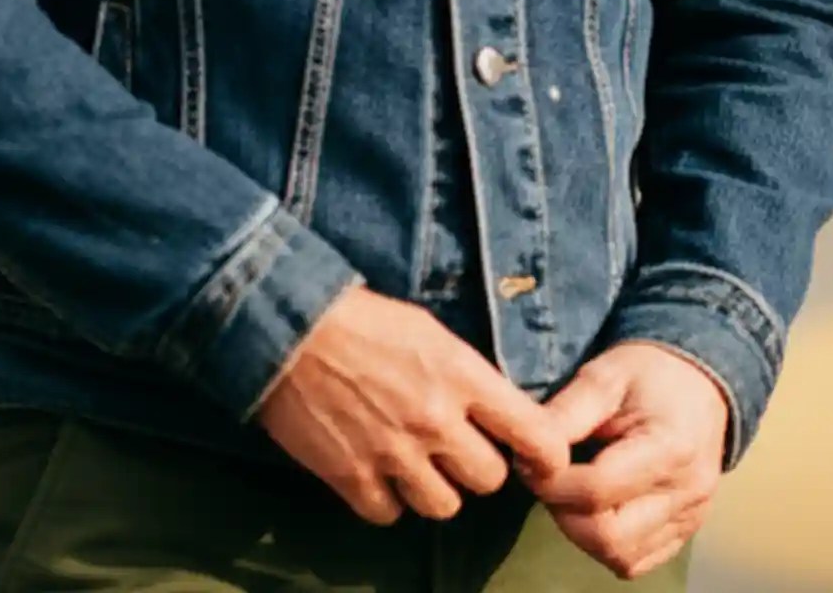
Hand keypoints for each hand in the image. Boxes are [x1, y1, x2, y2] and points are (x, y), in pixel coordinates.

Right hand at [257, 285, 568, 524]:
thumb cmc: (361, 320)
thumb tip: (494, 413)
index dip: (545, 457)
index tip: (535, 460)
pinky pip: (388, 514)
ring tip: (412, 464)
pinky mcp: (350, 475)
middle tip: (452, 450)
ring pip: (443, 506)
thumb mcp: (430, 333)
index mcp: (462, 377)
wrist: (288, 327)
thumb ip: (467, 376)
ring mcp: (393, 452)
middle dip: (474, 468)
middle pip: (489, 480)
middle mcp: (435, 420)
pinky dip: (384, 499)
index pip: (536, 437)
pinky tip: (375, 472)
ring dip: (432, 489)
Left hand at [524, 342, 727, 578]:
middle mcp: (687, 493)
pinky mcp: (686, 531)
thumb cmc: (647, 375)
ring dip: (580, 531)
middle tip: (548, 478)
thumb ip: (564, 414)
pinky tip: (594, 508)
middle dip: (562, 512)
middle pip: (608, 536)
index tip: (530, 459)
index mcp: (670, 449)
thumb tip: (527, 452)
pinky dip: (605, 544)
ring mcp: (691, 518)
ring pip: (620, 557)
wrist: (700, 384)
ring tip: (570, 490)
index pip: (595, 491)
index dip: (550, 481)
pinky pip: (636, 561)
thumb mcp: (602, 376)